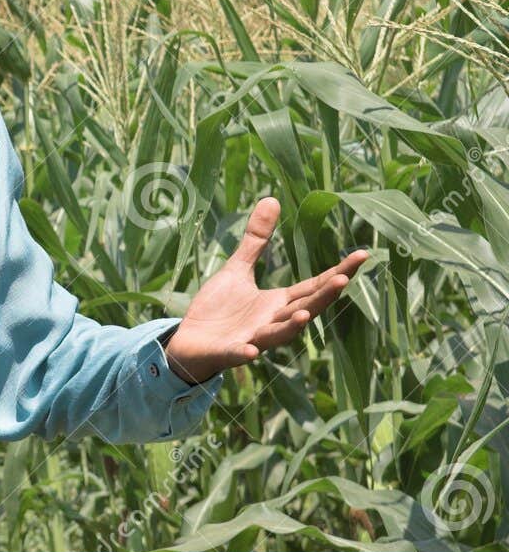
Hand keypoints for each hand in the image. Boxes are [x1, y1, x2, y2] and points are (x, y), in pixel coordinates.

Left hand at [163, 197, 368, 385]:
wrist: (189, 341)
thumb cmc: (219, 309)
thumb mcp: (238, 268)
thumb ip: (256, 241)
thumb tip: (272, 198)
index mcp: (278, 302)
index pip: (314, 286)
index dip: (337, 272)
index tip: (362, 255)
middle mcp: (272, 321)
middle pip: (305, 308)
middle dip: (323, 297)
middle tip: (343, 280)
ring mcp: (252, 338)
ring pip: (278, 334)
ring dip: (292, 326)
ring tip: (305, 316)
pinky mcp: (228, 352)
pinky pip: (238, 353)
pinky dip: (245, 353)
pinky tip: (250, 351)